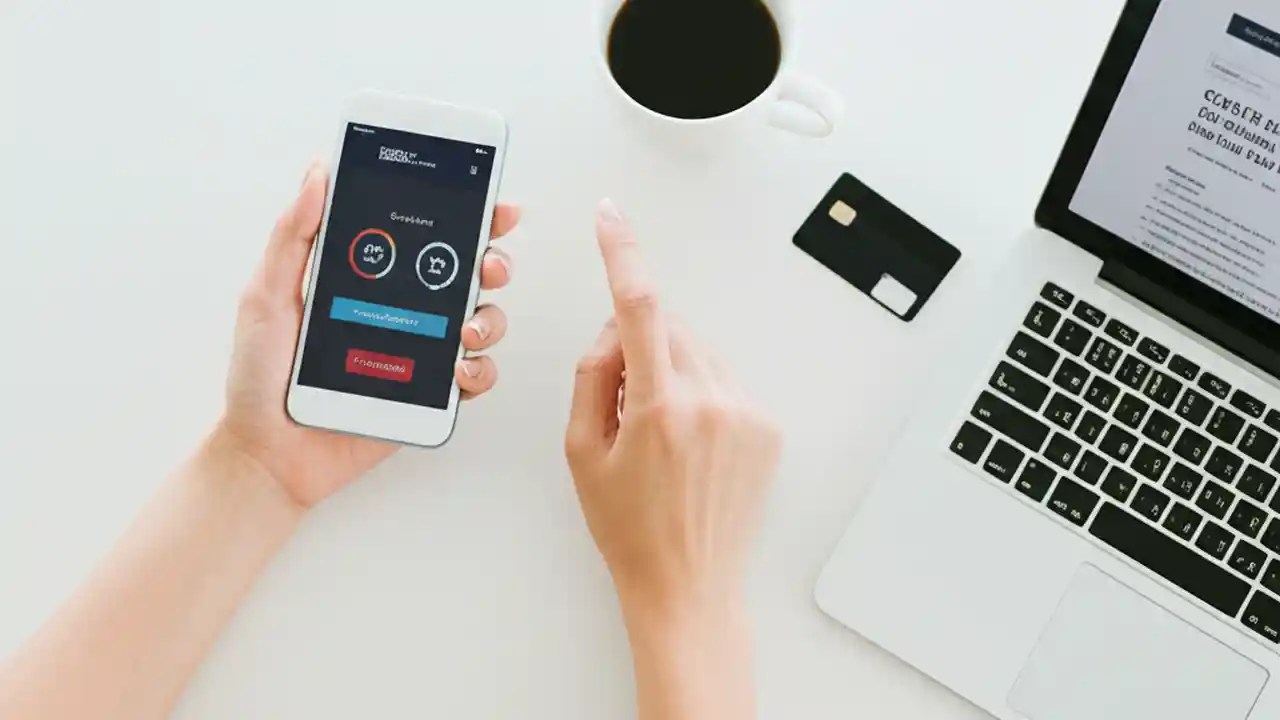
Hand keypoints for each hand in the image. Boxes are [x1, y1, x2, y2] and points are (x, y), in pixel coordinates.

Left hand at [217, 162, 521, 508]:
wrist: (268, 452)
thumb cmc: (260, 375)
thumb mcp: (266, 294)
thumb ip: (294, 235)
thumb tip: (319, 173)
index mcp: (369, 278)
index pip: (425, 235)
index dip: (465, 213)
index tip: (491, 201)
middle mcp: (404, 310)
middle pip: (468, 273)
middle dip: (492, 260)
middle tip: (487, 265)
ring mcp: (421, 352)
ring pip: (482, 321)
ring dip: (489, 317)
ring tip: (465, 328)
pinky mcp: (430, 396)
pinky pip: (475, 377)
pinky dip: (479, 370)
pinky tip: (457, 369)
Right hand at [565, 200, 781, 615]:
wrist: (689, 586)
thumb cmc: (630, 529)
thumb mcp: (581, 453)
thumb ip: (591, 377)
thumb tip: (612, 334)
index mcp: (659, 409)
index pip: (640, 308)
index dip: (622, 254)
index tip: (611, 217)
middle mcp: (712, 404)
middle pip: (669, 330)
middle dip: (638, 350)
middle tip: (621, 407)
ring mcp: (747, 415)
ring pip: (699, 353)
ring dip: (672, 373)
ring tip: (659, 435)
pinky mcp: (768, 427)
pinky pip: (724, 381)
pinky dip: (701, 395)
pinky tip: (690, 445)